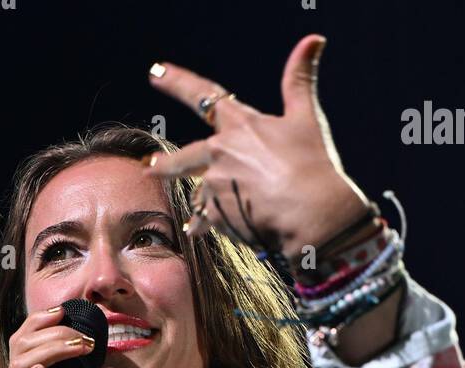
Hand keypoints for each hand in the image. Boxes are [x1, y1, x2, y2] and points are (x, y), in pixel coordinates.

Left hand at [144, 35, 371, 265]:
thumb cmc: (312, 164)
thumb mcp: (306, 117)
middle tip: (150, 168)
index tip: (155, 72)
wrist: (313, 214)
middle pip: (184, 158)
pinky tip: (210, 231)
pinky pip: (206, 221)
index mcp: (240, 125)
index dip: (177, 81)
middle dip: (165, 165)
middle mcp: (221, 153)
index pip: (203, 95)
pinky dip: (208, 226)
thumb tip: (313, 39)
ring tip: (206, 215)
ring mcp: (216, 186)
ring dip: (204, 202)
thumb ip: (300, 79)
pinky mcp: (217, 217)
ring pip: (200, 193)